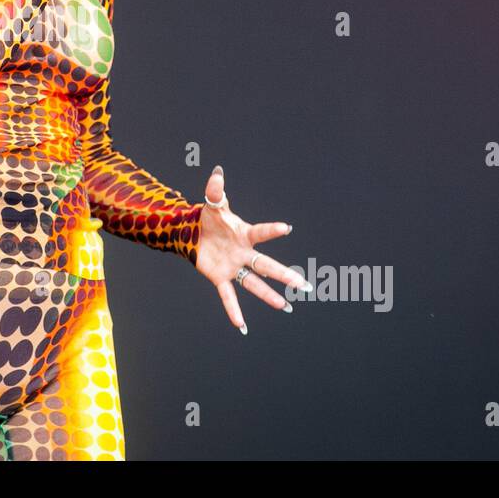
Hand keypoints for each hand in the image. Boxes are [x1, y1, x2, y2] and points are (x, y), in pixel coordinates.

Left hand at [194, 165, 310, 332]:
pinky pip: (228, 296)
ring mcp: (234, 267)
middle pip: (266, 265)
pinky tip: (240, 326)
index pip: (261, 232)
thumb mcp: (212, 205)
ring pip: (254, 284)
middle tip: (305, 285)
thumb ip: (216, 190)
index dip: (272, 229)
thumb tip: (218, 171)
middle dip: (284, 275)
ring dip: (269, 295)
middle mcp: (244, 253)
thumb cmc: (209, 219)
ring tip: (286, 307)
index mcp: (244, 234)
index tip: (287, 227)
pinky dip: (233, 311)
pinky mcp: (220, 278)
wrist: (193, 234)